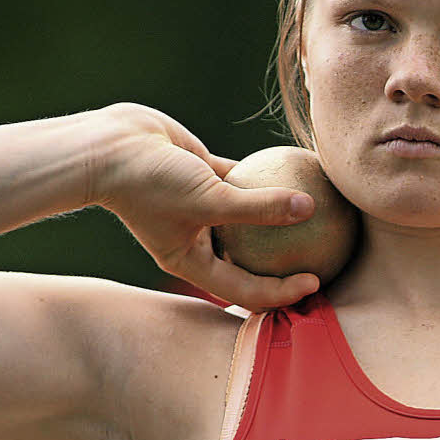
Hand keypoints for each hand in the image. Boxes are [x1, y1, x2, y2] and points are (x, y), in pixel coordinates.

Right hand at [91, 103, 318, 309]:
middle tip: (328, 253)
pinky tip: (301, 166)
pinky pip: (246, 181)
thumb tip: (310, 208)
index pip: (245, 289)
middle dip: (288, 262)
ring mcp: (204, 209)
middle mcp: (200, 241)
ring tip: (323, 210)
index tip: (316, 280)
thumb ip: (260, 206)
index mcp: (193, 263)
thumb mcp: (210, 199)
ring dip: (282, 215)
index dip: (282, 293)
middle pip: (253, 261)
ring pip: (252, 218)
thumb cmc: (151, 182)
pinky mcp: (207, 176)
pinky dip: (268, 176)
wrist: (110, 146)